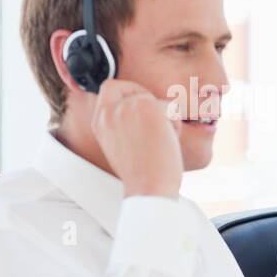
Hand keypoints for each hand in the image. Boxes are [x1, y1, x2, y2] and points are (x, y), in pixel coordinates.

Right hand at [91, 79, 182, 197]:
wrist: (149, 189)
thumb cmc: (141, 173)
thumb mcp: (120, 143)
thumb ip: (123, 122)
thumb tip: (141, 105)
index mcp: (99, 121)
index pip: (109, 87)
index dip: (128, 91)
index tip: (140, 104)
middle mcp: (110, 112)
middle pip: (135, 88)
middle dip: (151, 103)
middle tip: (158, 125)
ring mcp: (128, 108)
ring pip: (156, 99)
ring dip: (165, 118)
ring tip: (160, 142)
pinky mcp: (149, 108)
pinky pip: (172, 107)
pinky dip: (176, 124)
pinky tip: (168, 142)